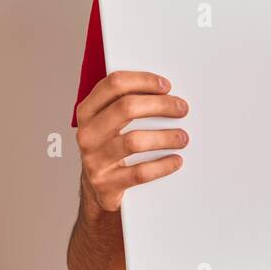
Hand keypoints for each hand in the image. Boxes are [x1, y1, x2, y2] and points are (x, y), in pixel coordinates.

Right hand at [74, 71, 189, 212]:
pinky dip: (162, 166)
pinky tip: (176, 160)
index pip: (113, 84)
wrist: (97, 189)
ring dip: (165, 137)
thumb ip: (127, 104)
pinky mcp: (106, 184)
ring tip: (183, 137)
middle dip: (160, 105)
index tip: (166, 86)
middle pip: (126, 108)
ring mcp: (94, 160)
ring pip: (134, 141)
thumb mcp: (109, 122)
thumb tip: (166, 92)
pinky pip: (139, 173)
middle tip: (181, 109)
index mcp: (88, 111)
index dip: (143, 81)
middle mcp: (87, 133)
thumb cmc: (110, 147)